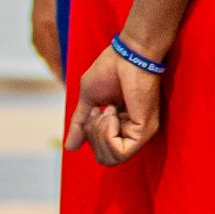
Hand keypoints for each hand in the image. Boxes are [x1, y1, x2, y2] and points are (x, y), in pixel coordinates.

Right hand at [71, 42, 165, 166]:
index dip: (90, 135)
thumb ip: (80, 124)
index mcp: (123, 126)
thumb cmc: (111, 70)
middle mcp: (134, 133)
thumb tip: (69, 148)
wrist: (127, 54)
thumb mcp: (88, 100)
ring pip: (112, 159)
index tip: (94, 110)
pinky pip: (119, 152)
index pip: (102, 152)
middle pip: (105, 159)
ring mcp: (141, 133)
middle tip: (99, 111)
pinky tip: (112, 112)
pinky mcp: (145, 130)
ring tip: (108, 109)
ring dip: (99, 134)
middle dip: (92, 136)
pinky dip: (107, 133)